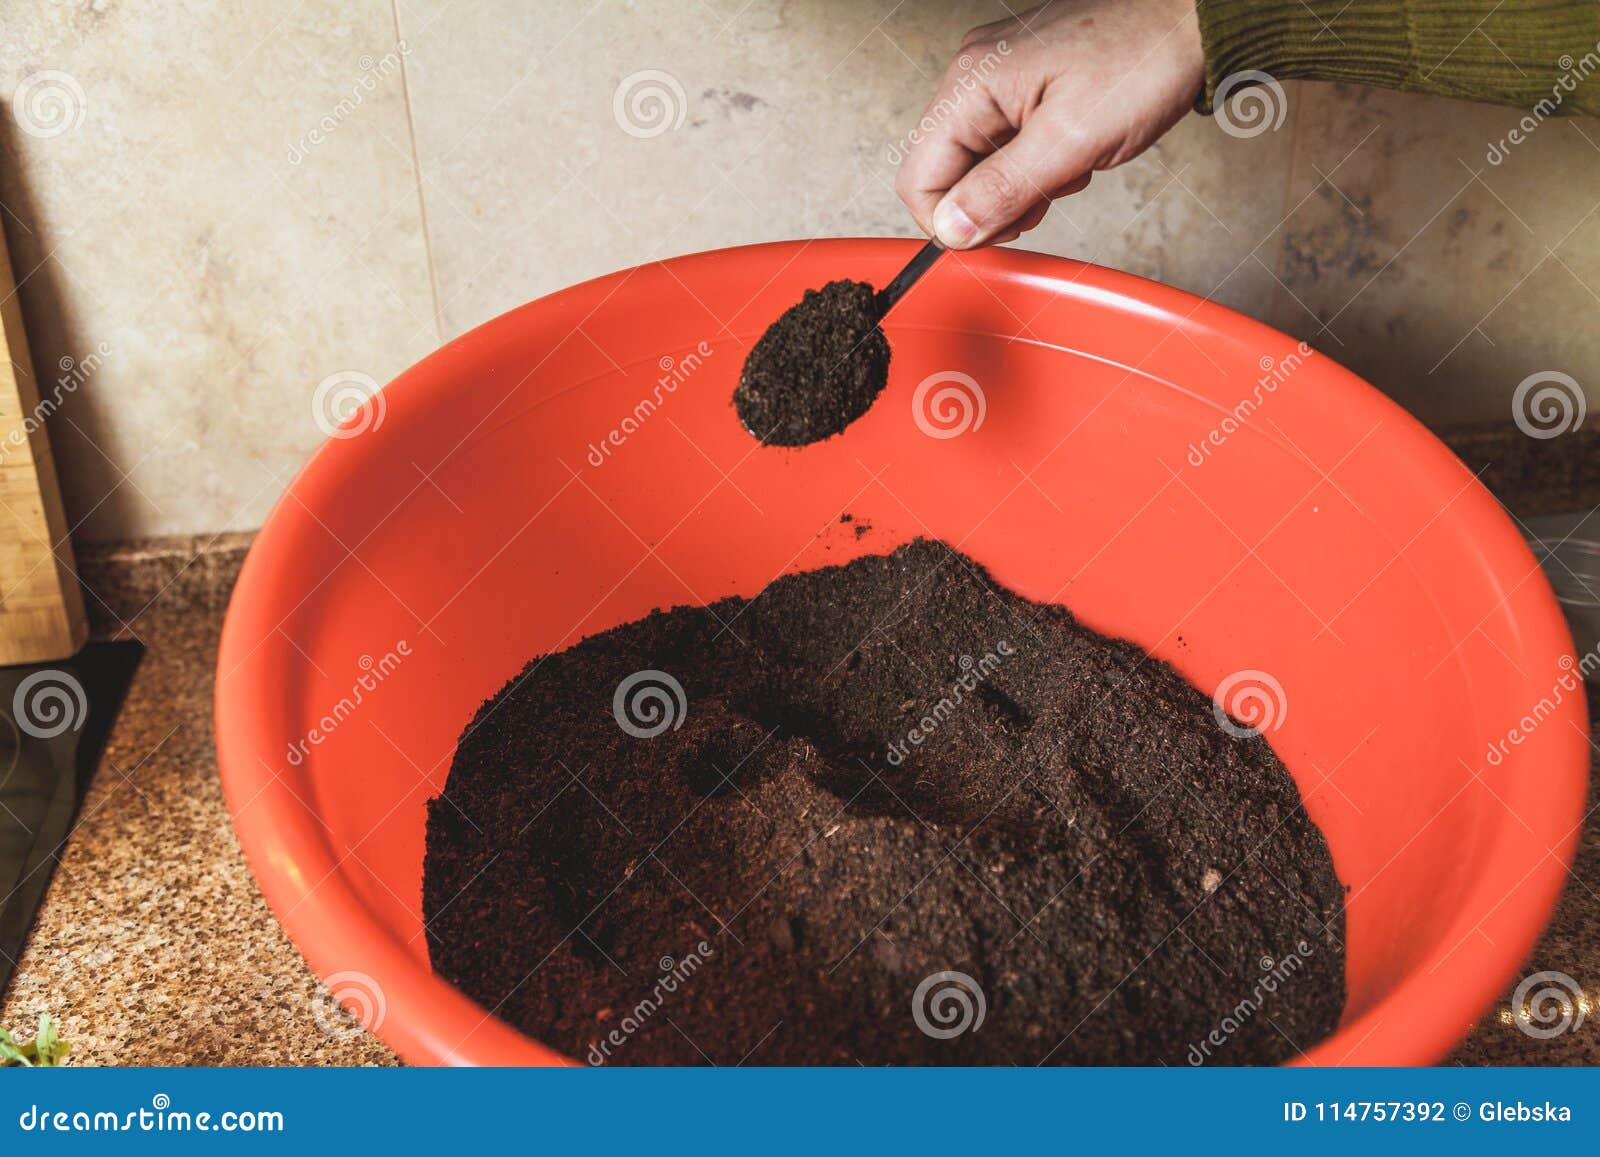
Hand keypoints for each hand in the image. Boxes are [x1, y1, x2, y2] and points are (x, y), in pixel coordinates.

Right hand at [896, 0, 1204, 248]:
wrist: (1192, 20)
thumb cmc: (1144, 61)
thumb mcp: (1072, 140)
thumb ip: (1004, 189)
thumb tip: (950, 231)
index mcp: (973, 84)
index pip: (918, 179)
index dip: (951, 223)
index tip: (998, 234)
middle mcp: (975, 77)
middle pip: (946, 174)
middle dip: (994, 202)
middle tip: (1047, 195)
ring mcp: (999, 80)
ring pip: (979, 166)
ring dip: (1021, 186)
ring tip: (1070, 165)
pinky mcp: (1025, 86)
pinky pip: (1009, 148)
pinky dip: (1038, 166)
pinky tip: (1073, 152)